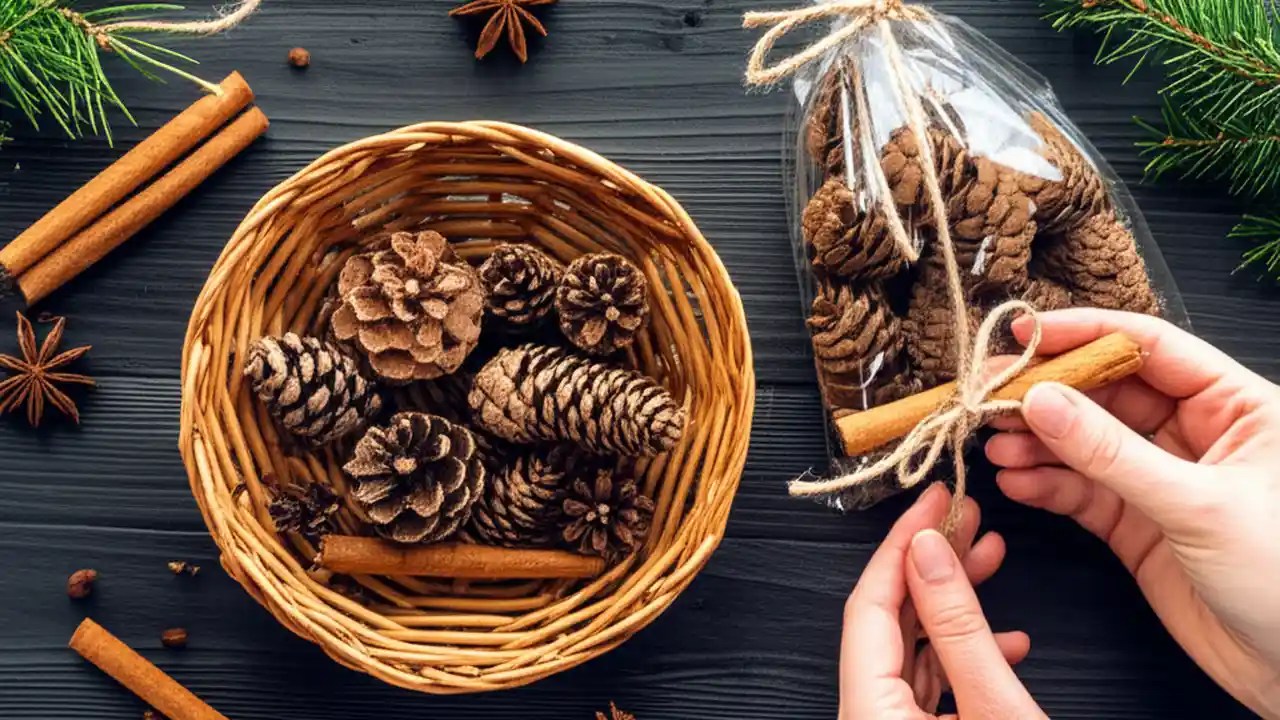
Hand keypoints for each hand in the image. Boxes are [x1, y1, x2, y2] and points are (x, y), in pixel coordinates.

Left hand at [840, 483, 1045, 718]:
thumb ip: (958, 628)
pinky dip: (962, 653)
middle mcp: (866, 718)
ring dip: (953, 604)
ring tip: (988, 557)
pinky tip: (1007, 639)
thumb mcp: (996, 706)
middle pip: (887, 621)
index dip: (902, 543)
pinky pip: (926, 682)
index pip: (869, 604)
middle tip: (964, 516)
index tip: (933, 500)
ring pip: (910, 646)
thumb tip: (929, 552)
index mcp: (867, 712)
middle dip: (931, 564)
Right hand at [987, 308, 1279, 717]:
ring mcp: (1163, 480)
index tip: (1027, 333)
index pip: (1151, 348)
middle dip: (1047, 392)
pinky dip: (1045, 486)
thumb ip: (1112, 453)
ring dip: (1037, 442)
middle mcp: (1198, 435)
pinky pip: (1082, 493)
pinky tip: (1015, 481)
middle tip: (992, 392)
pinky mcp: (1138, 526)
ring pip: (1086, 443)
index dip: (1087, 335)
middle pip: (1107, 392)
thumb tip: (1043, 401)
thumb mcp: (1199, 504)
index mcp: (1238, 406)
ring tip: (995, 444)